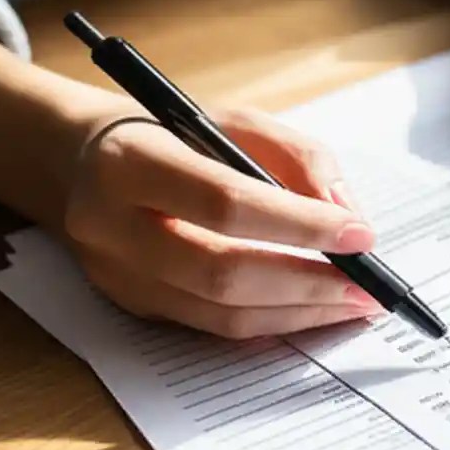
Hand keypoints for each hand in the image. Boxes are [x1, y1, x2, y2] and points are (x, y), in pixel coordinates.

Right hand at [62, 105, 380, 338]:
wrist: (82, 163)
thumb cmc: (174, 137)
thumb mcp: (235, 121)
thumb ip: (299, 159)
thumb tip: (348, 216)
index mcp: (131, 159)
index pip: (223, 202)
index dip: (298, 224)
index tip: (359, 235)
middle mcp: (111, 223)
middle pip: (220, 272)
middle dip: (307, 283)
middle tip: (366, 286)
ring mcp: (117, 275)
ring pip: (219, 313)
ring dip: (299, 312)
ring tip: (353, 303)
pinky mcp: (133, 306)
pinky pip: (213, 327)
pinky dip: (274, 321)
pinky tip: (313, 308)